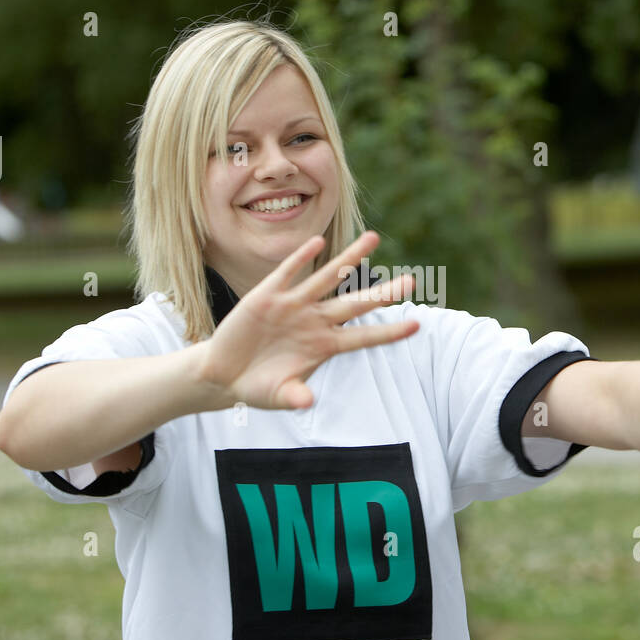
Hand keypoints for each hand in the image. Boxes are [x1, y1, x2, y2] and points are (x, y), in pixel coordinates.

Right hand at [198, 231, 418, 410]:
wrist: (223, 374)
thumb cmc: (258, 387)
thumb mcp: (277, 396)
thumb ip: (293, 396)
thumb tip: (307, 401)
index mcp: (324, 346)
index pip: (363, 337)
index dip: (388, 332)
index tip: (416, 325)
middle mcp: (314, 322)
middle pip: (354, 303)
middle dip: (382, 293)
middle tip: (412, 281)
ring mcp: (292, 306)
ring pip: (327, 277)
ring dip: (350, 259)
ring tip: (373, 238)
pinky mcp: (266, 296)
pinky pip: (287, 273)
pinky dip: (301, 258)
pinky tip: (318, 243)